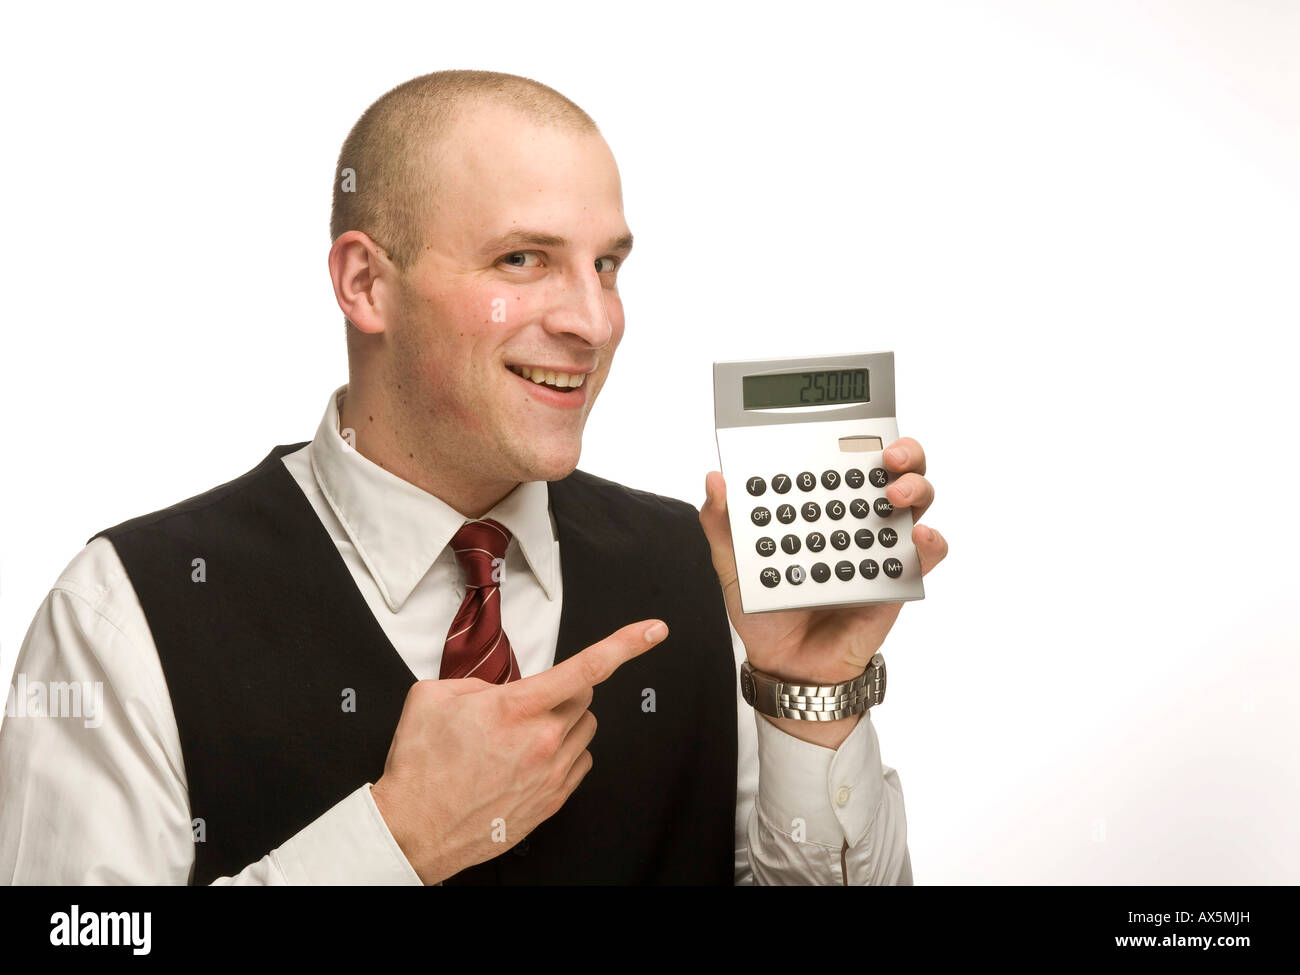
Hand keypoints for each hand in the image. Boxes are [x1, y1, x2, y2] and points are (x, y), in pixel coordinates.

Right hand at [370, 619, 668, 883]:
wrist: (414, 829)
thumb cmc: (421, 769)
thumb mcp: (434, 697)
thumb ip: (477, 680)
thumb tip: (498, 687)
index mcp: (517, 708)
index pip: (587, 666)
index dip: (627, 644)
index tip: (654, 631)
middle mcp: (542, 740)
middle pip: (585, 696)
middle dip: (563, 689)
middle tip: (529, 701)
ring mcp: (551, 773)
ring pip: (585, 728)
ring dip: (564, 721)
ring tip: (524, 734)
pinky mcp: (552, 800)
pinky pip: (580, 762)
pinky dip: (564, 753)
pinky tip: (531, 759)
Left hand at [698, 438, 947, 745]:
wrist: (786, 665)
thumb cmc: (766, 611)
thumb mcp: (735, 566)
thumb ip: (722, 525)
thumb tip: (715, 481)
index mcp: (819, 506)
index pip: (844, 458)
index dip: (853, 436)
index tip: (845, 429)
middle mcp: (856, 519)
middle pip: (895, 470)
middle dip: (902, 451)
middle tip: (887, 455)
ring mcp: (880, 546)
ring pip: (918, 502)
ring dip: (916, 487)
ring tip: (895, 494)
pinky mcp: (897, 580)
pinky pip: (926, 557)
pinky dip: (930, 543)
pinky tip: (917, 537)